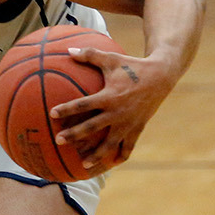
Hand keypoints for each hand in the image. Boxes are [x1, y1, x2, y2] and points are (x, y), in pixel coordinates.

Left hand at [49, 47, 176, 169]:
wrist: (161, 76)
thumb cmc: (133, 66)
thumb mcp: (111, 58)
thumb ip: (89, 55)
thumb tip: (68, 50)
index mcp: (109, 96)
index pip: (84, 104)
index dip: (67, 108)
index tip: (52, 113)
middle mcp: (117, 112)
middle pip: (92, 127)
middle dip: (74, 135)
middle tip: (58, 141)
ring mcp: (128, 123)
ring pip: (110, 144)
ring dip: (96, 155)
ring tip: (83, 165)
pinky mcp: (138, 128)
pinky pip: (128, 147)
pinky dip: (120, 157)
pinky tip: (111, 164)